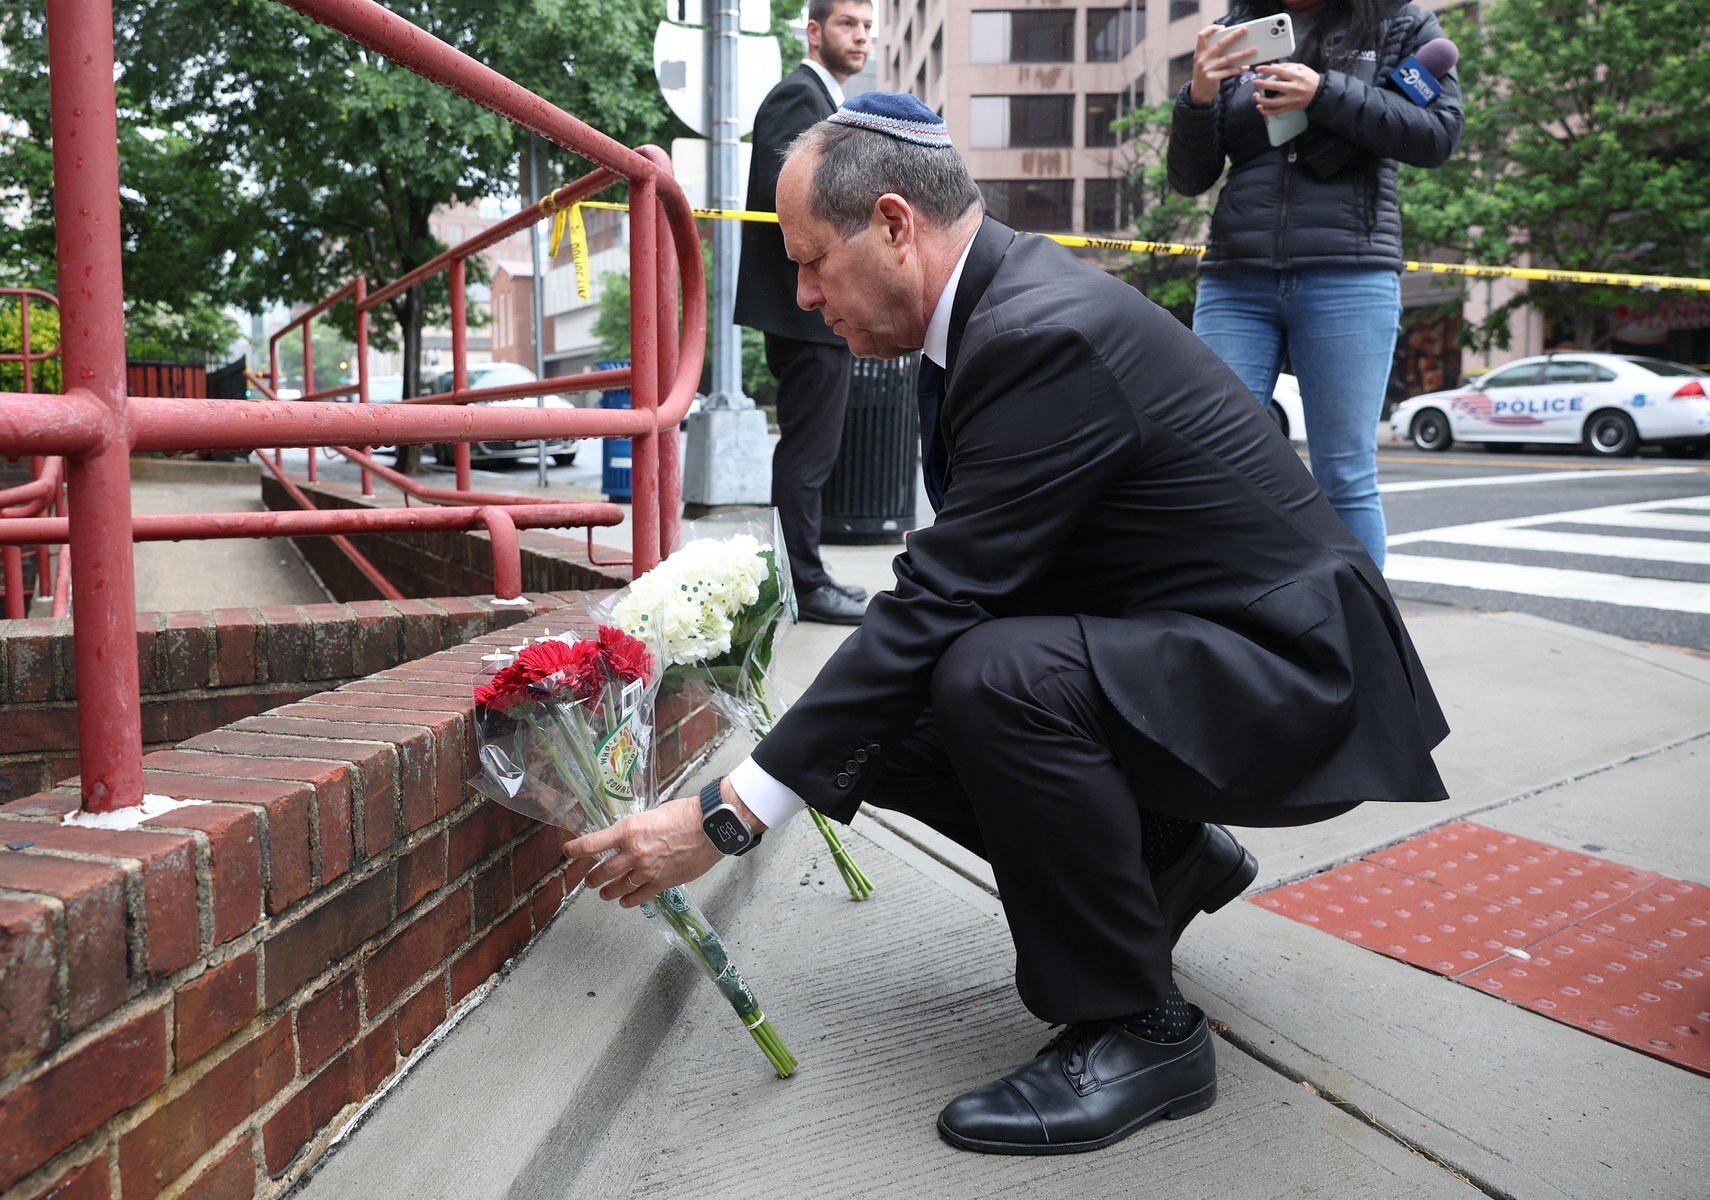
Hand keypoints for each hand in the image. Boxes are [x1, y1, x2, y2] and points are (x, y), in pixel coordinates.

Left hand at [562, 795, 723, 908]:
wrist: (711, 826)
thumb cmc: (686, 814)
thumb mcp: (653, 814)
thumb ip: (638, 829)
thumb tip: (630, 836)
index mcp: (628, 830)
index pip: (592, 844)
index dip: (575, 849)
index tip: (567, 851)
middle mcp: (633, 852)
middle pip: (602, 871)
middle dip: (592, 877)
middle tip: (588, 880)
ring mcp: (647, 870)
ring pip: (618, 887)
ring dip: (608, 891)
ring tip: (604, 894)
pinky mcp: (662, 882)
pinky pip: (640, 896)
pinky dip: (629, 900)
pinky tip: (625, 901)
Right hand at [1189, 23, 1257, 105]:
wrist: (1198, 93)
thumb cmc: (1204, 74)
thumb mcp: (1203, 62)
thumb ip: (1212, 52)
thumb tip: (1232, 42)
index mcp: (1199, 52)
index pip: (1202, 36)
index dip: (1211, 29)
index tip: (1222, 27)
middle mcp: (1202, 59)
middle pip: (1220, 44)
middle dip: (1234, 35)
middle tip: (1245, 29)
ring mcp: (1207, 69)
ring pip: (1229, 58)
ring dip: (1243, 53)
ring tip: (1253, 49)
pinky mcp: (1212, 78)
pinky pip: (1229, 71)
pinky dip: (1238, 69)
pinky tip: (1246, 67)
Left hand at [1252, 62, 1321, 115]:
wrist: (1319, 93)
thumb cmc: (1310, 79)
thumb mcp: (1302, 68)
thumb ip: (1288, 66)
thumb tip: (1273, 66)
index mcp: (1297, 77)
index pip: (1279, 71)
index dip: (1267, 70)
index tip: (1258, 69)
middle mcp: (1293, 88)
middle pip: (1275, 87)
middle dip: (1262, 84)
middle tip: (1254, 82)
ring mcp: (1291, 100)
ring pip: (1273, 102)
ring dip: (1262, 100)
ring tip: (1255, 96)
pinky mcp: (1290, 107)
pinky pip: (1276, 111)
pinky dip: (1266, 111)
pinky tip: (1260, 107)